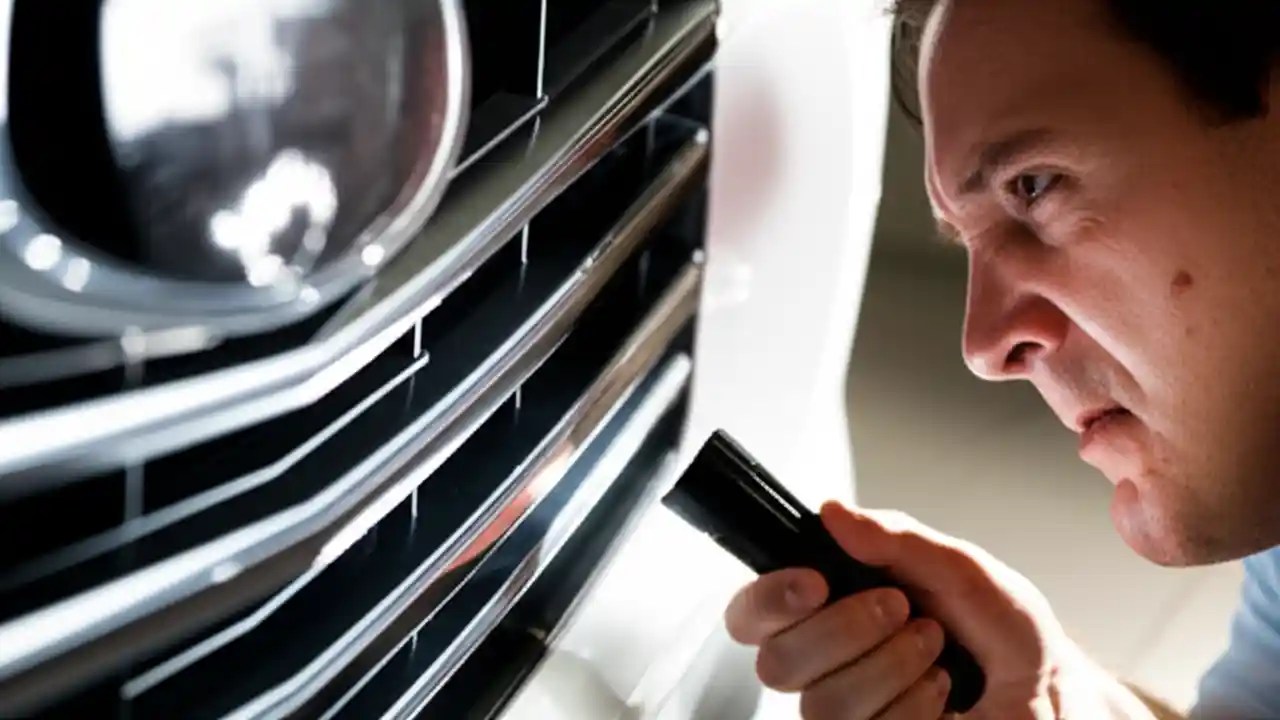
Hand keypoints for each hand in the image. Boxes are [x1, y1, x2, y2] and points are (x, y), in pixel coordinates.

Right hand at [723, 503, 1074, 719]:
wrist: (1052, 692)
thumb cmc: (1004, 634)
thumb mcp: (959, 568)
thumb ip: (898, 538)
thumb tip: (836, 513)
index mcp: (826, 612)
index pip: (751, 615)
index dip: (767, 599)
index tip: (815, 583)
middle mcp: (824, 668)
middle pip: (777, 663)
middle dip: (845, 629)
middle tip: (900, 609)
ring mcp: (847, 715)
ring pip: (822, 703)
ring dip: (889, 666)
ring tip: (935, 650)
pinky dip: (914, 705)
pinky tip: (941, 692)